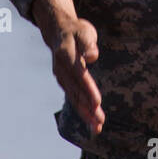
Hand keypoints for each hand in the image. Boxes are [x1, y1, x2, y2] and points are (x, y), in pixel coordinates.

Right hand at [50, 19, 105, 133]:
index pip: (80, 76)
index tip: (98, 104)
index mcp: (66, 55)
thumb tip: (93, 56)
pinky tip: (90, 120)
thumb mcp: (85, 31)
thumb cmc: (76, 31)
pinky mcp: (64, 82)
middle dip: (88, 108)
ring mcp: (61, 77)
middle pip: (76, 91)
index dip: (88, 90)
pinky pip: (73, 97)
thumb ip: (88, 43)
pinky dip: (81, 109)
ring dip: (85, 113)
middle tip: (100, 123)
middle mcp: (61, 69)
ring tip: (97, 128)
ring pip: (73, 97)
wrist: (58, 31)